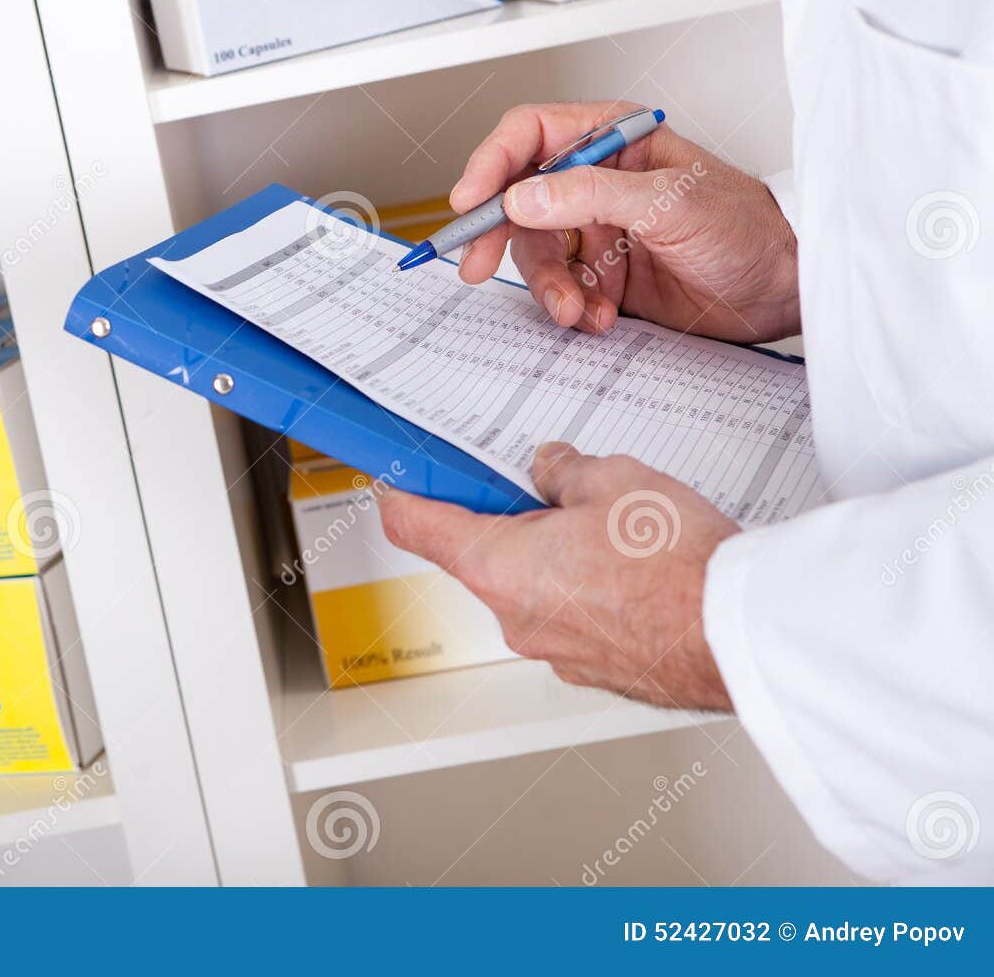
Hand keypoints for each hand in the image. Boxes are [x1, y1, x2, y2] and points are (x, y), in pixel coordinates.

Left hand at [379, 443, 738, 710]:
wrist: (738, 636)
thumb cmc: (676, 565)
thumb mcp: (612, 479)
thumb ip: (565, 470)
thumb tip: (551, 470)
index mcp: (496, 564)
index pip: (414, 527)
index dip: (403, 494)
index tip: (400, 477)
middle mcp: (513, 616)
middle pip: (481, 555)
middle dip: (511, 518)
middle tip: (552, 487)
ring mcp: (552, 649)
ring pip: (533, 587)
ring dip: (556, 555)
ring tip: (614, 528)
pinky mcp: (593, 668)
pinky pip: (573, 617)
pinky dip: (589, 590)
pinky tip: (634, 568)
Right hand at [450, 101, 799, 342]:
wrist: (782, 294)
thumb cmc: (750, 231)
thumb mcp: (670, 203)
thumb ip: (591, 194)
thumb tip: (524, 196)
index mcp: (613, 140)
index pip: (530, 137)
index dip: (491, 164)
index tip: (469, 200)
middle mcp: (597, 181)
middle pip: (519, 200)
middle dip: (499, 236)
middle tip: (476, 265)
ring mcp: (598, 230)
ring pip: (537, 252)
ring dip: (548, 286)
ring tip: (575, 309)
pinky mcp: (603, 276)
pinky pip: (561, 289)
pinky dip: (573, 309)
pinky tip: (601, 317)